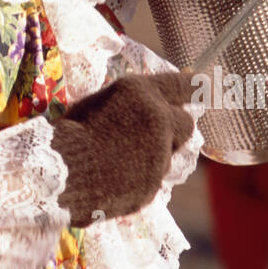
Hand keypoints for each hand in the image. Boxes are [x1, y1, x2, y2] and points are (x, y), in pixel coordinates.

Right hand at [50, 72, 194, 225]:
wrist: (62, 172)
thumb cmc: (72, 131)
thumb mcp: (101, 102)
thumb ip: (132, 105)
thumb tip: (149, 109)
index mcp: (143, 93)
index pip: (184, 84)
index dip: (195, 87)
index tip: (206, 86)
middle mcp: (159, 121)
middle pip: (186, 124)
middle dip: (174, 130)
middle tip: (149, 136)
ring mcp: (159, 155)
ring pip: (167, 155)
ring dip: (152, 156)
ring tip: (117, 160)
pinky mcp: (154, 184)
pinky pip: (151, 180)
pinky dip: (138, 179)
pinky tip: (112, 178)